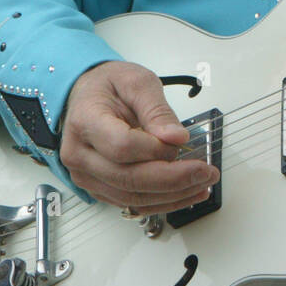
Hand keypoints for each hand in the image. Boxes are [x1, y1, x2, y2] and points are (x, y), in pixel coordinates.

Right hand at [59, 61, 218, 210]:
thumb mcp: (137, 82)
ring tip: (202, 183)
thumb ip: (157, 110)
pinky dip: (163, 201)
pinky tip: (186, 192)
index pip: (122, 146)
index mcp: (86, 122)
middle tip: (205, 172)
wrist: (89, 97)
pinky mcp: (99, 188)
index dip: (156, 149)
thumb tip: (176, 138)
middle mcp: (80, 154)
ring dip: (173, 195)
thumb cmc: (110, 87)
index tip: (181, 142)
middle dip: (174, 179)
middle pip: (128, 178)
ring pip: (132, 197)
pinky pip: (132, 203)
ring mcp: (86, 175)